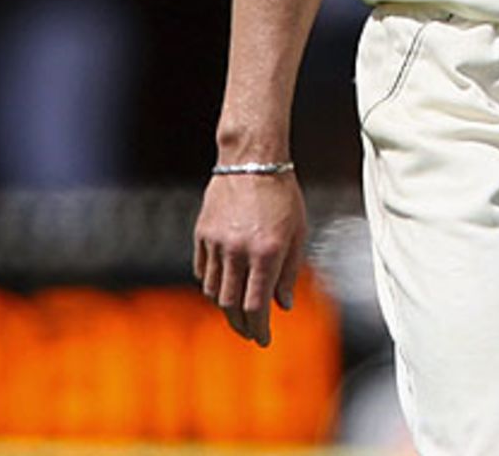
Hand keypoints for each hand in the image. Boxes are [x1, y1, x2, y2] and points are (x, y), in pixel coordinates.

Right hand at [193, 173, 306, 346]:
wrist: (252, 159)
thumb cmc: (282, 193)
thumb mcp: (297, 231)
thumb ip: (289, 270)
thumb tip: (284, 304)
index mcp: (266, 252)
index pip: (257, 306)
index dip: (259, 329)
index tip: (264, 340)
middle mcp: (238, 251)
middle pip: (232, 305)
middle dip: (242, 325)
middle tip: (250, 332)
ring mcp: (216, 243)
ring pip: (213, 291)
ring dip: (226, 305)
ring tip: (238, 308)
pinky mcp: (202, 234)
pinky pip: (201, 271)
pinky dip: (211, 284)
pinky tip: (222, 285)